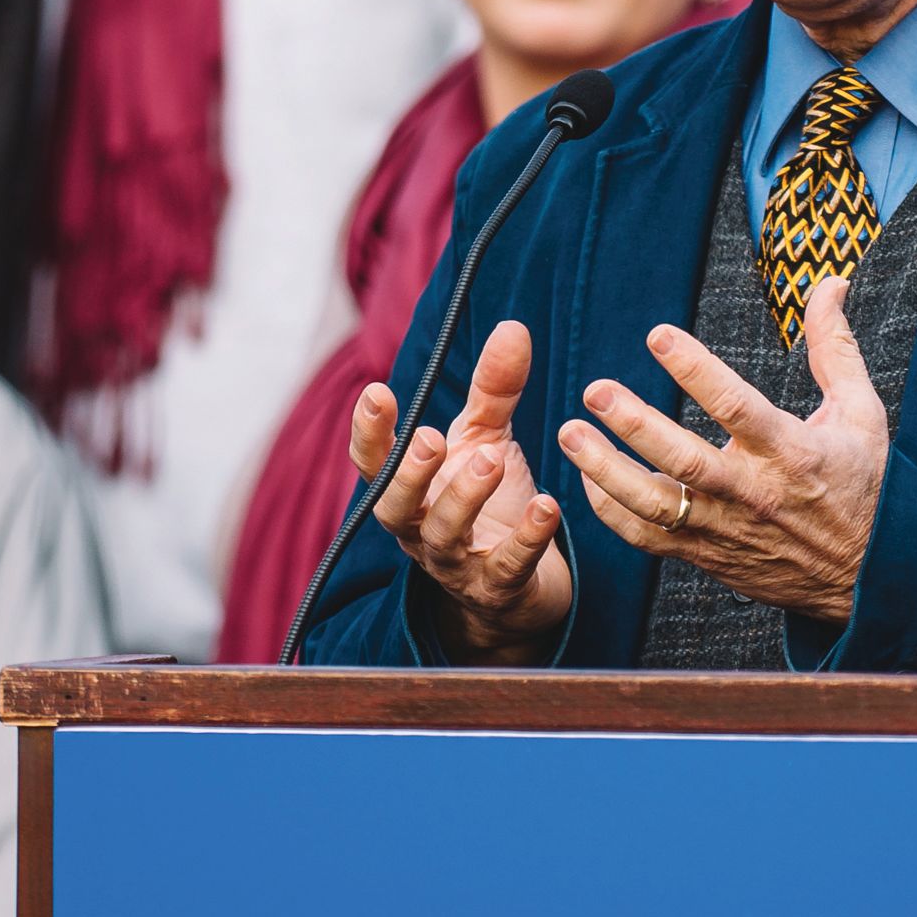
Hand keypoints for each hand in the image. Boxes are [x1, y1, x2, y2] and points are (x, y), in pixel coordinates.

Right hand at [351, 320, 573, 662]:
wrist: (519, 590)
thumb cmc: (490, 506)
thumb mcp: (486, 441)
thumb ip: (493, 390)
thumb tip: (513, 326)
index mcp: (408, 491)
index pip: (373, 462)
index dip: (369, 432)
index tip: (378, 393)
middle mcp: (421, 530)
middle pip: (394, 506)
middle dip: (409, 472)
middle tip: (429, 438)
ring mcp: (456, 564)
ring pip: (444, 537)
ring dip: (463, 498)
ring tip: (491, 460)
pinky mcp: (499, 589)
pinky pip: (507, 567)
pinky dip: (527, 538)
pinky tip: (547, 507)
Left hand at [557, 277, 887, 626]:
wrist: (866, 576)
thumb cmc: (861, 487)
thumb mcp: (861, 414)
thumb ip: (835, 348)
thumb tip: (831, 283)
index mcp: (791, 451)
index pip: (736, 407)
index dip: (695, 370)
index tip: (658, 336)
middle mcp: (753, 493)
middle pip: (684, 461)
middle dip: (635, 424)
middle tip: (595, 390)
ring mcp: (725, 528)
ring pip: (655, 504)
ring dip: (606, 470)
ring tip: (570, 434)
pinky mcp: (707, 555)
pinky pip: (647, 537)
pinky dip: (611, 511)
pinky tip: (588, 477)